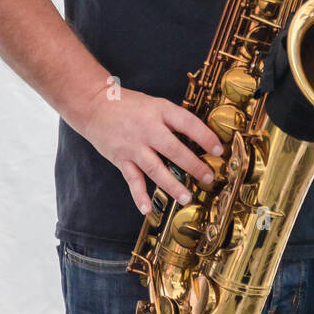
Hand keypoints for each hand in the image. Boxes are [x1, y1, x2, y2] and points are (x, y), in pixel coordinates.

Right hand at [80, 87, 224, 214]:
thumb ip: (173, 120)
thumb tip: (200, 138)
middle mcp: (147, 129)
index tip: (219, 149)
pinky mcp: (121, 159)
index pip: (188, 124)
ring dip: (172, 185)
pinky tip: (147, 209)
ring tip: (186, 198)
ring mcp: (133, 146)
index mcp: (160, 111)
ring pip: (156, 169)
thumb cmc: (129, 105)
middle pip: (175, 150)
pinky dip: (139, 196)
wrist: (94, 105)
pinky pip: (132, 180)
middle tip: (209, 177)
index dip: (205, 137)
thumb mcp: (155, 104)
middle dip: (194, 166)